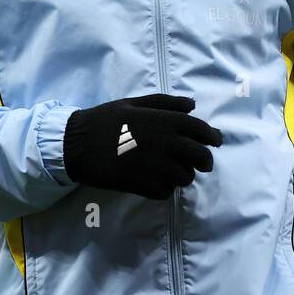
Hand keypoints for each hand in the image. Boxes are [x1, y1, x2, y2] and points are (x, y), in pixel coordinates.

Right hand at [63, 94, 222, 199]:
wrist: (77, 144)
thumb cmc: (105, 120)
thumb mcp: (134, 103)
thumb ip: (165, 103)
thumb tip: (192, 106)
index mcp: (165, 121)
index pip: (202, 130)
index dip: (213, 137)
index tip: (216, 142)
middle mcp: (167, 143)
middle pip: (201, 157)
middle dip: (204, 161)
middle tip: (199, 163)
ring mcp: (157, 167)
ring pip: (185, 177)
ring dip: (182, 175)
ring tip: (170, 171)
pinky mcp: (145, 186)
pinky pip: (167, 191)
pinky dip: (164, 188)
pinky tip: (154, 181)